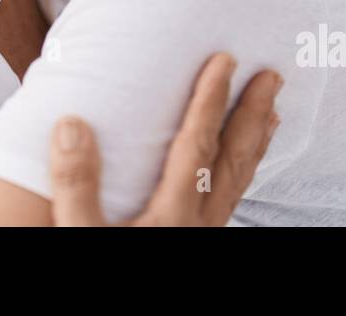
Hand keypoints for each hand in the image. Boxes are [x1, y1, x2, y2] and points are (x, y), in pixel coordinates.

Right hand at [47, 53, 281, 225]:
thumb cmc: (98, 284)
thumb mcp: (79, 236)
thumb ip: (76, 184)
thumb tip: (72, 123)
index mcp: (172, 216)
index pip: (197, 146)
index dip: (210, 100)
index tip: (225, 60)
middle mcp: (197, 226)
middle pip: (234, 161)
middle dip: (252, 114)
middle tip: (273, 76)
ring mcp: (201, 239)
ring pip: (239, 184)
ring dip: (255, 143)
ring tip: (272, 112)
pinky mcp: (194, 247)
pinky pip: (229, 202)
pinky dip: (240, 174)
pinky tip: (236, 169)